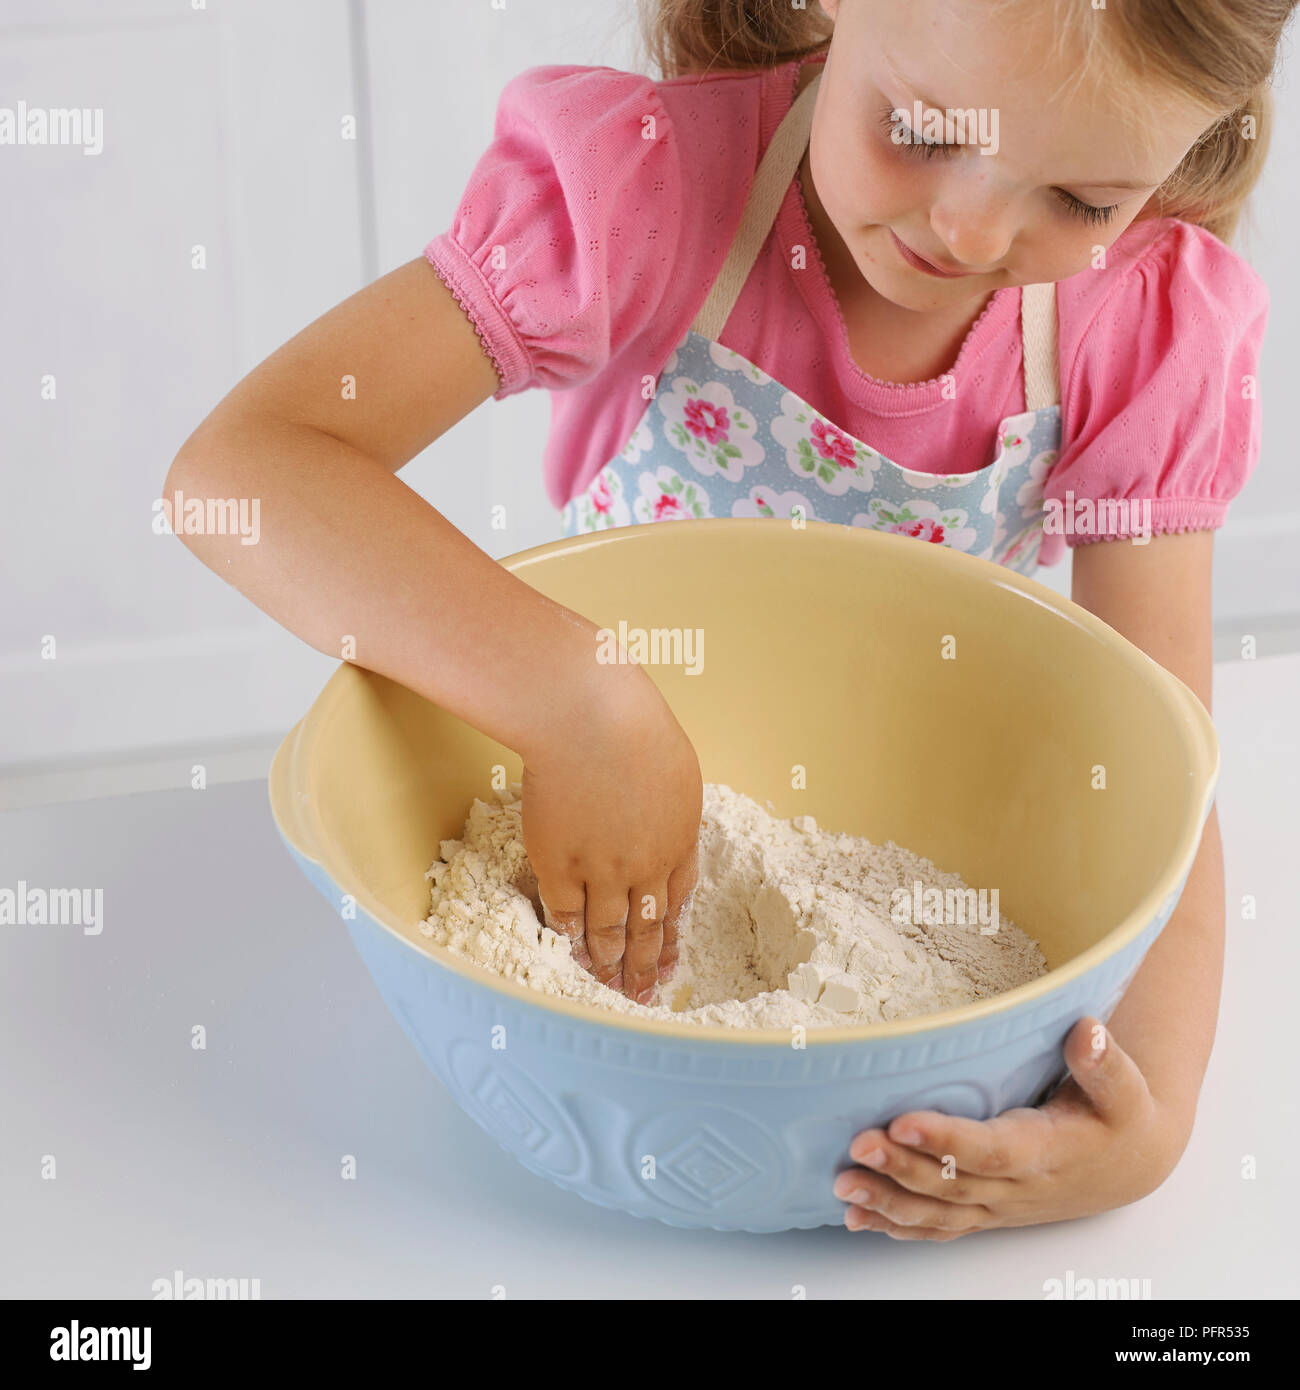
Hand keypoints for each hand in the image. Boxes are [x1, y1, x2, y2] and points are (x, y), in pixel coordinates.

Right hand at [521, 661, 701, 1002]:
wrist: (591, 721)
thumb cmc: (634, 725)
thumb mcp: (676, 766)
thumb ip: (670, 803)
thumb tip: (660, 817)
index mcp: (680, 838)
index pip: (677, 897)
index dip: (670, 930)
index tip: (668, 953)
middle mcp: (647, 865)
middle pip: (648, 924)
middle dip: (645, 963)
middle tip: (643, 992)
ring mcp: (603, 870)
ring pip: (609, 929)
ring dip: (609, 963)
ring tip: (610, 986)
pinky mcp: (560, 865)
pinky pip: (565, 913)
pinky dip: (569, 937)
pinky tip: (571, 954)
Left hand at [832, 1018, 1185, 1239]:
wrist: (1128, 1164)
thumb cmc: (1120, 1118)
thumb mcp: (1125, 1089)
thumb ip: (1105, 1062)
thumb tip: (1087, 1031)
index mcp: (1045, 1152)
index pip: (989, 1150)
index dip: (946, 1140)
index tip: (902, 1122)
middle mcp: (1016, 1186)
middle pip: (951, 1184)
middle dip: (901, 1168)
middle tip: (857, 1146)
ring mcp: (997, 1204)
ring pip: (938, 1213)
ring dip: (889, 1202)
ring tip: (844, 1185)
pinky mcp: (985, 1211)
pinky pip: (938, 1226)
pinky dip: (897, 1225)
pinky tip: (857, 1215)